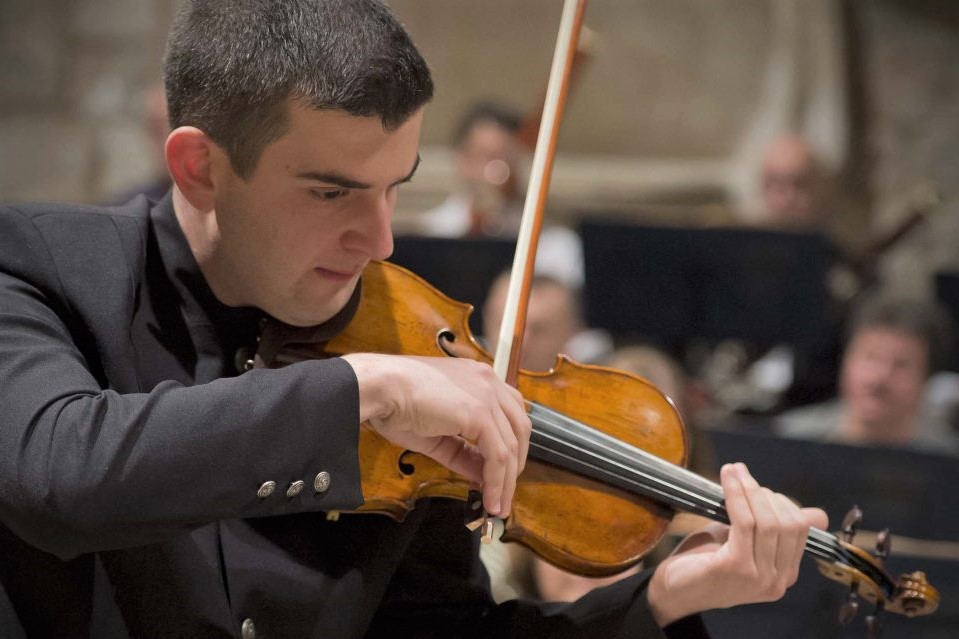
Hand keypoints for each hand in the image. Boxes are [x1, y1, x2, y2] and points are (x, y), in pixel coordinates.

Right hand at [342, 353, 530, 515]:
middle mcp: (488, 381)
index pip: (509, 412)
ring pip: (511, 445)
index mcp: (478, 377)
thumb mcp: (436, 433)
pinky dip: (497, 481)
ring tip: (498, 504)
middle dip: (515, 464)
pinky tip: (490, 498)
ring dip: (507, 480)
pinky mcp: (479, 412)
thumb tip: (482, 476)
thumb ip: (463, 452)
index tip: (501, 472)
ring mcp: (486, 395)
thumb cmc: (395, 404)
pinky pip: (498, 454)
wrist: (379, 388)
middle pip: (520, 428)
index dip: (510, 444)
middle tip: (504, 492)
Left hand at [647, 463, 827, 625]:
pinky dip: (736, 494)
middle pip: (787, 523)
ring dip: (750, 489)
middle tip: (743, 478)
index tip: (761, 488)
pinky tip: (727, 478)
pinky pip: (743, 521)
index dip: (785, 501)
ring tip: (734, 472)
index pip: (802, 529)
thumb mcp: (744, 543)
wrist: (674, 591)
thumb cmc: (705, 563)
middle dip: (766, 493)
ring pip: (767, 521)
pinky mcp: (737, 567)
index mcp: (785, 575)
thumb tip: (812, 512)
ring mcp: (759, 576)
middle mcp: (778, 580)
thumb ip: (768, 527)